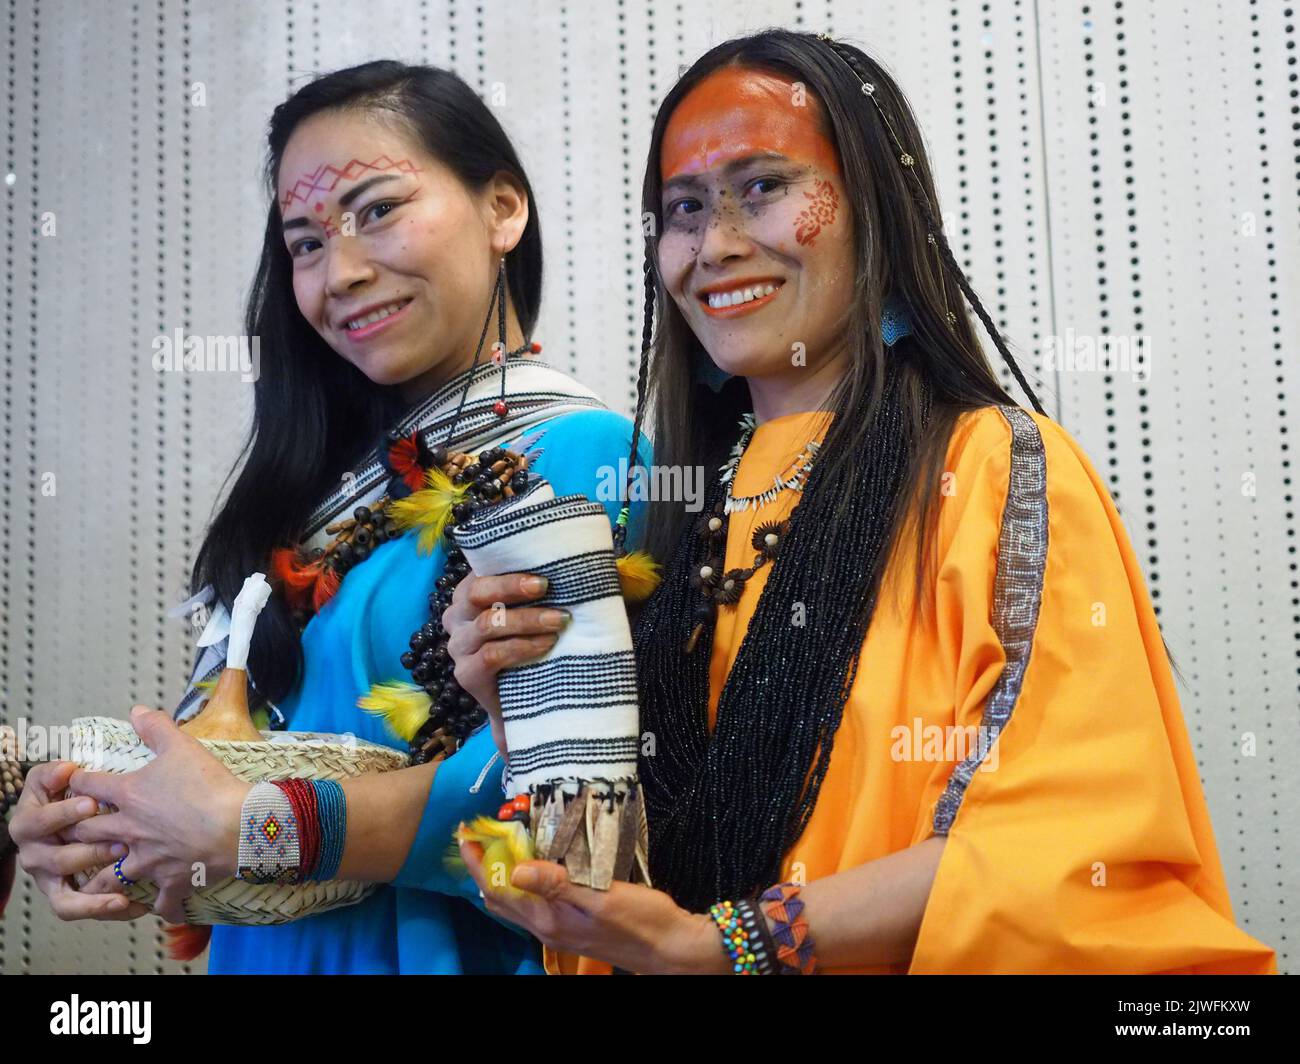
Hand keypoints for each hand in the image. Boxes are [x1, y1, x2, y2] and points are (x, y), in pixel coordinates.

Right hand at [9, 760, 149, 920]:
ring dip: (97, 892)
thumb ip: (54, 773)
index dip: (63, 814)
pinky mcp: (64, 897)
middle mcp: (33, 856)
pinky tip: (133, 906)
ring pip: (66, 897)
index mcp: (27, 824)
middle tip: (122, 845)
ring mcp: (48, 880)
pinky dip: (104, 910)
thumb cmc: (59, 795)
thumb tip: (67, 769)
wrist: (59, 819)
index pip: (40, 821)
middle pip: (59, 860)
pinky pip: (80, 911)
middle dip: (92, 853)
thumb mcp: (51, 778)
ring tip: (125, 885)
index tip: (92, 803)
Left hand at [65, 704, 250, 923]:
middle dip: (77, 829)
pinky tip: (158, 908)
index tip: (76, 781)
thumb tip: (136, 711)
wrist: (240, 825)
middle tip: (76, 828)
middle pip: (86, 832)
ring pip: (110, 874)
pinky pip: (161, 901)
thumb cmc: (209, 785)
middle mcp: (129, 829)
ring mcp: (148, 859)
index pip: (87, 785)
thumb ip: (156, 727)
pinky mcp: (172, 879)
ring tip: (98, 874)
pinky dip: (160, 906)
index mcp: (130, 795)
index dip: (77, 781)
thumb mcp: (183, 746)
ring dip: (101, 875)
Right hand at [443, 572, 568, 756]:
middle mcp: (456, 617)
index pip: (481, 572)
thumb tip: (570, 565)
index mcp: (468, 594)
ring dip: (527, 619)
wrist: (524, 701)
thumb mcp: (530, 612)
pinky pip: (492, 654)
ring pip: (488, 623)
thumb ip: (534, 591)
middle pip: (477, 592)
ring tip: (559, 620)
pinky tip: (546, 644)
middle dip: (513, 587)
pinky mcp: (466, 674)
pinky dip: (522, 647)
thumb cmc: (532, 644)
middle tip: (546, 586)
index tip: (544, 570)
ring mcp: (458, 646)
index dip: (510, 568)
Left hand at [457, 837, 727, 973]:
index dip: (479, 863)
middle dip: (484, 867)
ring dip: (502, 875)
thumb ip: (557, 883)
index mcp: (548, 919)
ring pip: (517, 902)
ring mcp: (559, 930)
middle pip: (501, 898)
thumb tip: (516, 868)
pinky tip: (534, 866)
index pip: (499, 890)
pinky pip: (535, 904)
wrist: (670, 947)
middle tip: (477, 835)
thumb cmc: (640, 919)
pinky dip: (524, 883)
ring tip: (498, 846)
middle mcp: (547, 928)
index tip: (465, 835)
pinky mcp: (572, 926)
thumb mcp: (600, 895)